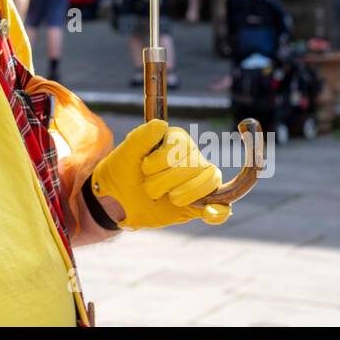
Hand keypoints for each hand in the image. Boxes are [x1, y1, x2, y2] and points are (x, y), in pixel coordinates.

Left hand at [91, 120, 230, 228]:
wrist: (117, 201)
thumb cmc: (123, 172)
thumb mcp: (126, 152)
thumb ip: (142, 136)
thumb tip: (163, 125)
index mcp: (176, 141)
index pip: (185, 146)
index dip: (165, 160)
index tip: (145, 167)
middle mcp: (191, 158)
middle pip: (195, 164)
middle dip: (167, 179)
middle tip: (148, 186)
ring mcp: (196, 181)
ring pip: (210, 181)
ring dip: (185, 193)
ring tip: (168, 197)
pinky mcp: (198, 204)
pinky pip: (221, 207)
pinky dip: (218, 212)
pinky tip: (208, 214)